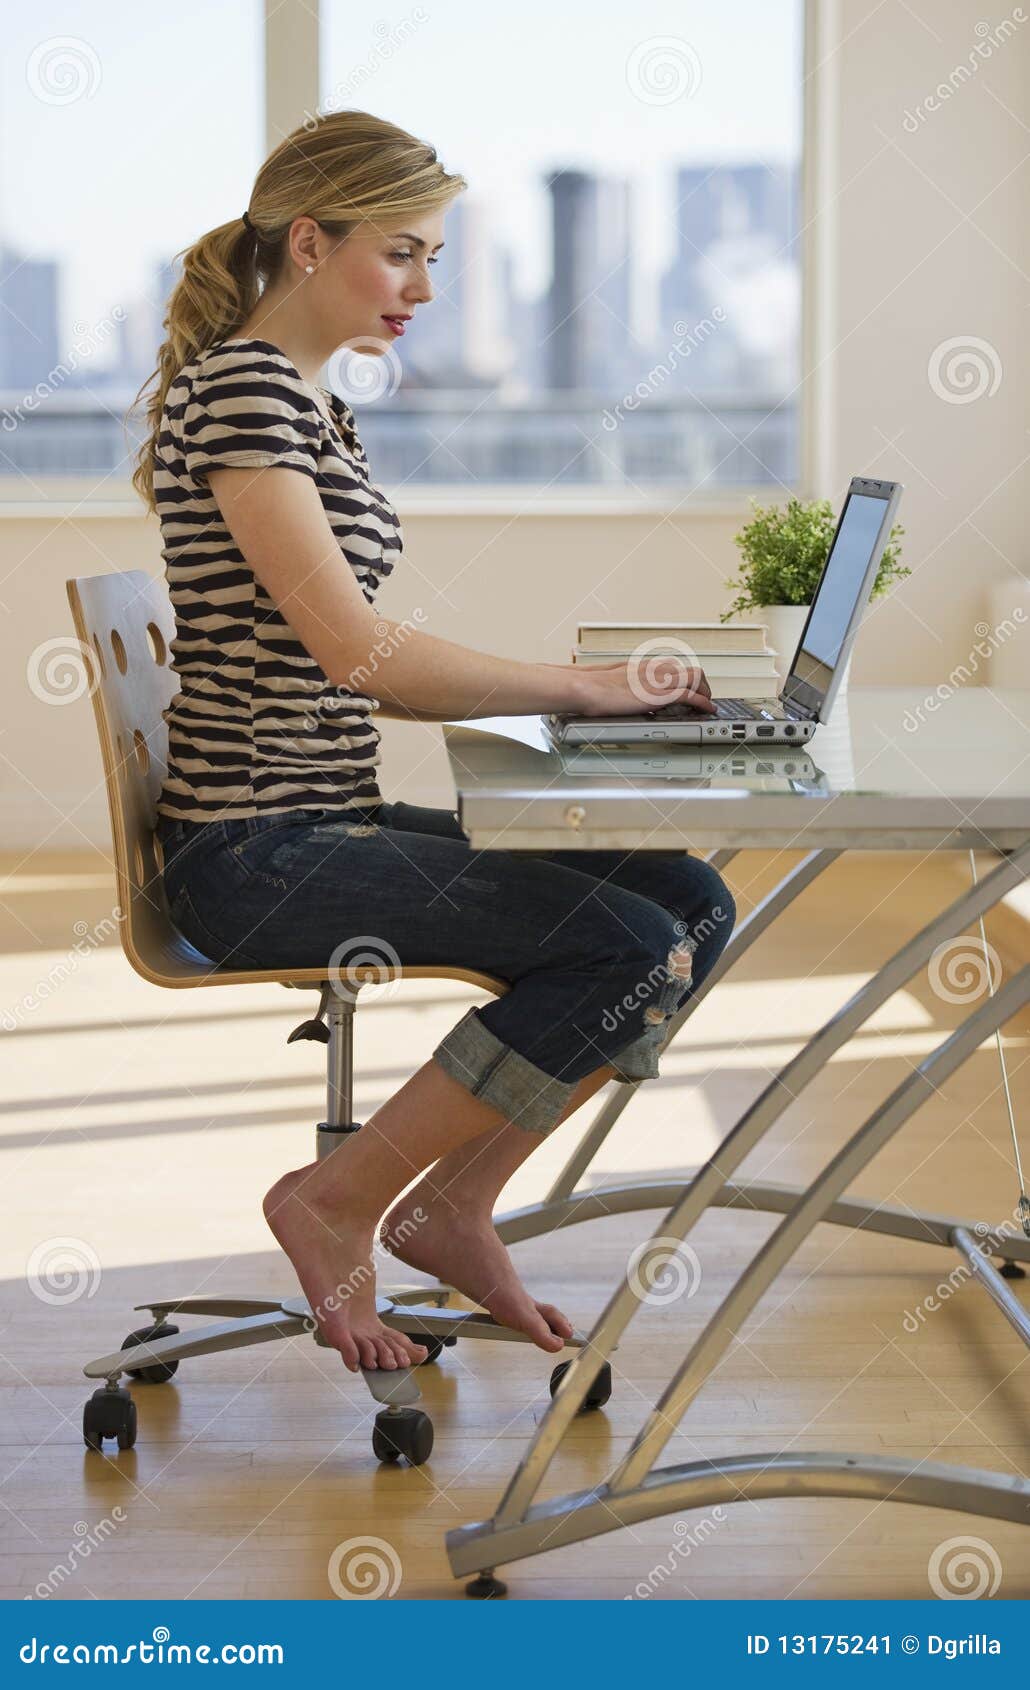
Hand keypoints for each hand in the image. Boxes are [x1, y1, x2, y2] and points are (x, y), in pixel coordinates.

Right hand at [569, 656, 715, 718]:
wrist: (587, 687)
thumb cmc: (592, 687)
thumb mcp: (612, 681)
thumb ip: (624, 685)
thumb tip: (622, 692)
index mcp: (644, 666)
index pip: (675, 667)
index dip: (687, 679)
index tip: (690, 689)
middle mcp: (655, 669)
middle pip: (691, 669)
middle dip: (702, 685)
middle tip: (703, 698)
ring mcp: (659, 679)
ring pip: (697, 677)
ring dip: (706, 692)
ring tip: (707, 705)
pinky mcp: (660, 693)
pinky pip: (691, 695)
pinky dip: (703, 702)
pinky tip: (708, 710)